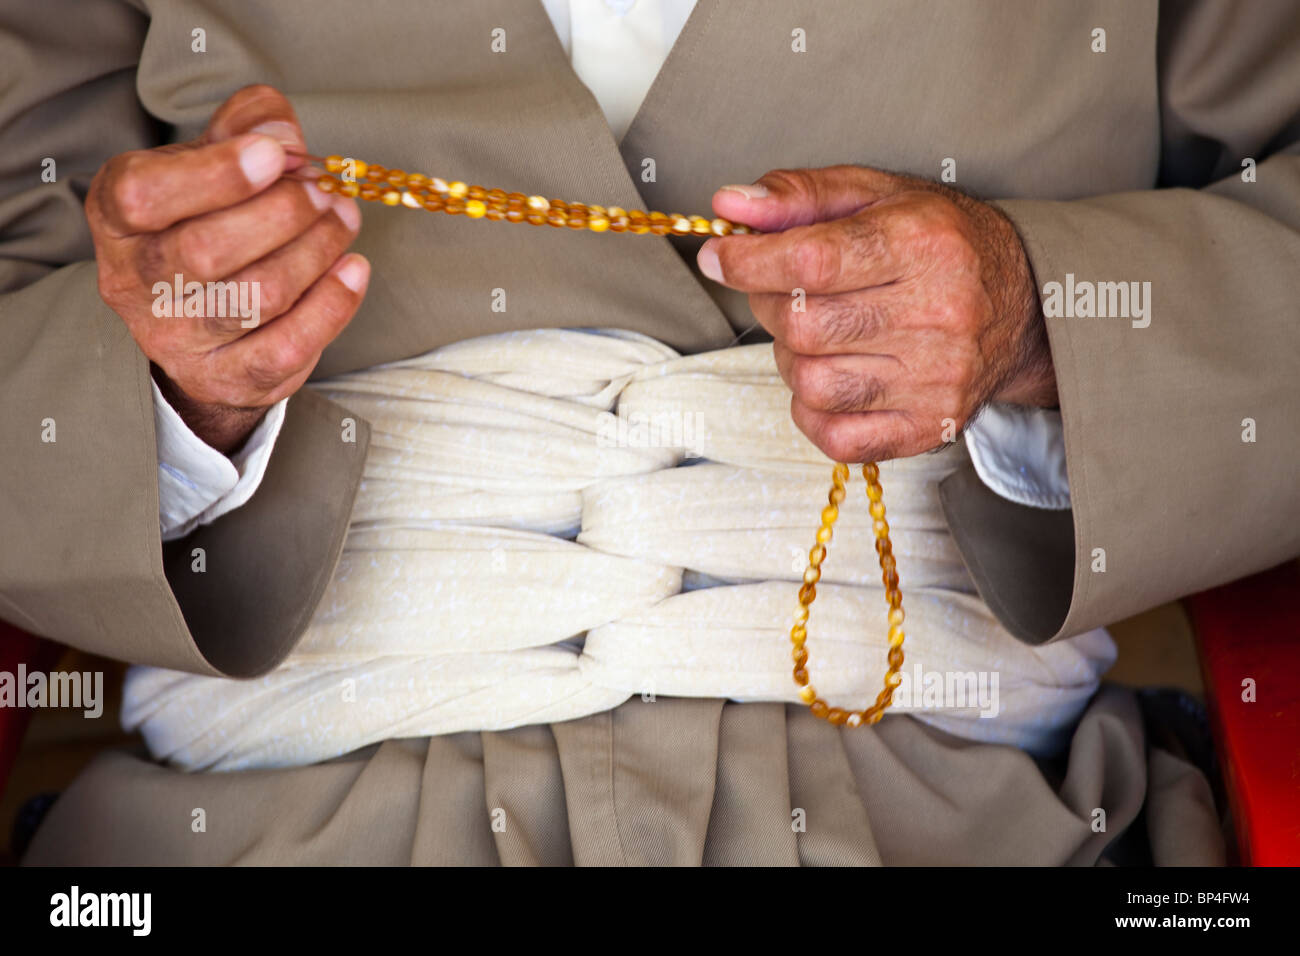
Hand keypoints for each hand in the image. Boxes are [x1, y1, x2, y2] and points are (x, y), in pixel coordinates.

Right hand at [86, 84, 368, 453]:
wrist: (200, 323)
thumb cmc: (208, 221)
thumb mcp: (211, 160)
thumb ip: (246, 127)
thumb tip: (284, 133)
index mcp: (116, 218)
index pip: (144, 195)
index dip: (218, 173)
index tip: (277, 155)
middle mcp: (134, 284)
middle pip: (209, 251)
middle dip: (284, 213)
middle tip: (323, 192)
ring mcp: (178, 339)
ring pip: (258, 296)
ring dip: (316, 251)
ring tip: (342, 220)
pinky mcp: (226, 378)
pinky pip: (289, 346)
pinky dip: (333, 304)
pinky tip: (353, 269)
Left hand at [697, 165, 1055, 462]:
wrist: (1027, 306)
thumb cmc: (941, 243)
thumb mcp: (878, 195)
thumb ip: (799, 196)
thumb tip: (727, 205)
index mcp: (923, 243)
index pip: (812, 261)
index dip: (749, 262)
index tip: (720, 257)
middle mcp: (936, 314)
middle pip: (803, 326)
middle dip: (770, 304)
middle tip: (784, 290)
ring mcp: (935, 379)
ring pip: (812, 383)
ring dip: (792, 359)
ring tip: (817, 334)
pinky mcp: (928, 426)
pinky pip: (834, 437)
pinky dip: (813, 411)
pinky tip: (832, 377)